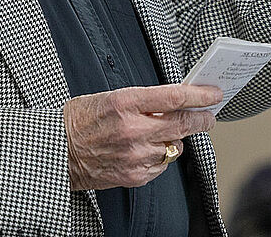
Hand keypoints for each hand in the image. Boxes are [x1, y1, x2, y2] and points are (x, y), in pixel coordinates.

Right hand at [63, 84, 222, 189]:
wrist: (57, 152)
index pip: (174, 96)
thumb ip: (142, 100)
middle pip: (182, 124)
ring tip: (163, 133)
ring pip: (175, 146)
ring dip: (175, 139)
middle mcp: (133, 129)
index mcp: (125, 103)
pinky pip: (162, 165)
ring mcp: (135, 155)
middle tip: (209, 116)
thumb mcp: (109, 97)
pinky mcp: (134, 175)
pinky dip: (161, 157)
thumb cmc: (79, 120)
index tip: (213, 94)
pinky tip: (148, 150)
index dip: (199, 95)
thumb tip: (173, 101)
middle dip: (201, 119)